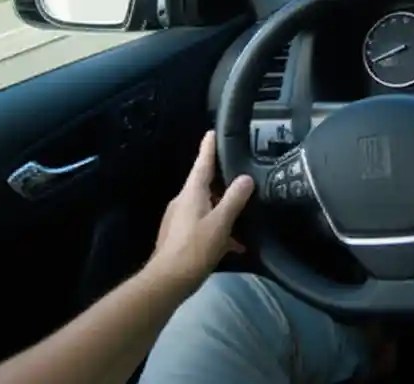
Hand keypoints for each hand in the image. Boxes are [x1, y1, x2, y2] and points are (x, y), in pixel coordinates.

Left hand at [146, 131, 253, 289]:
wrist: (167, 281)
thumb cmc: (195, 248)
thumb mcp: (221, 223)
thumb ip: (234, 199)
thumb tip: (246, 178)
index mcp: (191, 193)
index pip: (202, 164)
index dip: (208, 148)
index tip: (212, 132)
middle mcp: (183, 202)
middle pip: (205, 185)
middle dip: (223, 182)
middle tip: (242, 177)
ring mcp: (180, 220)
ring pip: (206, 206)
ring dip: (224, 210)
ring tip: (245, 217)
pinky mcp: (181, 236)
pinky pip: (203, 224)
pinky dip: (219, 229)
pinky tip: (235, 245)